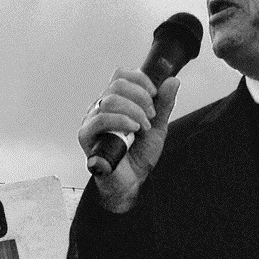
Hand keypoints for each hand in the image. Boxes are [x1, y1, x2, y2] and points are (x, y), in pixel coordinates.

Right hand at [78, 69, 179, 212]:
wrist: (132, 183)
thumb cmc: (139, 156)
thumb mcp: (157, 127)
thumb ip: (163, 105)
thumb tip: (172, 80)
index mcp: (115, 102)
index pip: (121, 75)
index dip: (140, 80)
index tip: (155, 95)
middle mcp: (100, 108)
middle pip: (117, 84)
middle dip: (140, 96)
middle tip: (151, 115)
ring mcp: (91, 121)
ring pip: (110, 100)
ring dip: (133, 110)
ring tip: (143, 127)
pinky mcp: (86, 136)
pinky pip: (100, 119)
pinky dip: (121, 120)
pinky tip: (133, 129)